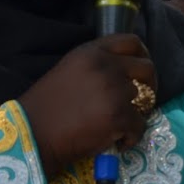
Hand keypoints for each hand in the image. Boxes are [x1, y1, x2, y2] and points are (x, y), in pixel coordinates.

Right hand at [19, 35, 156, 177]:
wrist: (32, 133)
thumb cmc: (46, 106)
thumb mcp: (70, 70)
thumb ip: (97, 65)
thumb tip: (125, 72)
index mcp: (91, 52)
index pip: (131, 41)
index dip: (143, 55)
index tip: (142, 71)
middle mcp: (106, 66)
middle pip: (147, 68)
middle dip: (151, 84)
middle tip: (143, 99)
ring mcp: (115, 91)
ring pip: (145, 100)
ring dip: (135, 114)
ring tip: (117, 126)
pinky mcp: (119, 116)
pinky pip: (141, 125)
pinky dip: (132, 136)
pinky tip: (117, 141)